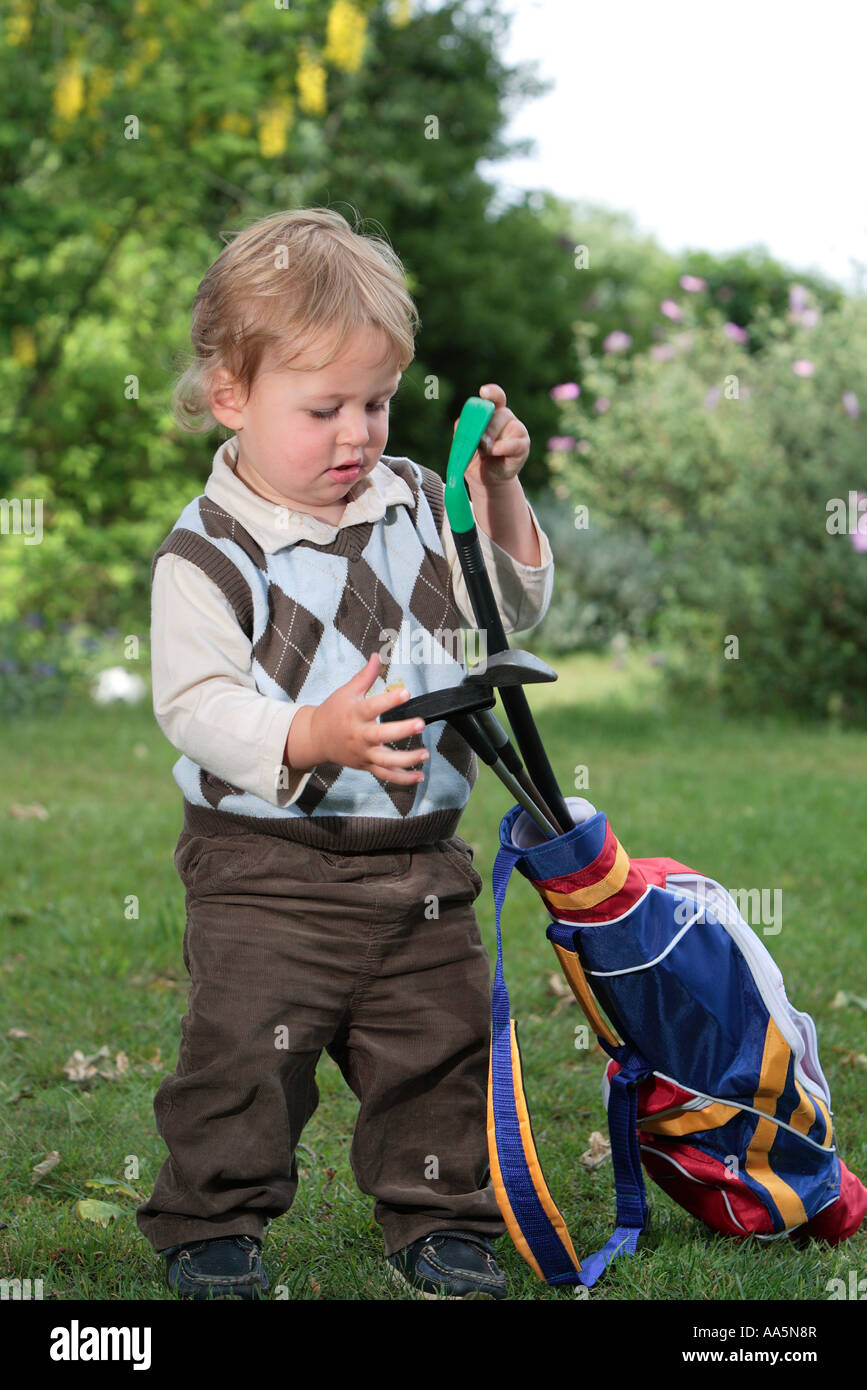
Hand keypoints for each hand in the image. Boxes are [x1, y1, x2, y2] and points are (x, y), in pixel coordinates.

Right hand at [288, 653, 429, 784]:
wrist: (315, 738)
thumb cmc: (333, 712)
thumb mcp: (346, 691)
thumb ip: (365, 676)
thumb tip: (377, 656)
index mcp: (355, 714)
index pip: (373, 706)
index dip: (390, 700)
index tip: (406, 692)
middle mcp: (359, 735)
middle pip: (381, 736)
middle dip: (401, 731)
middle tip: (420, 723)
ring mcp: (363, 753)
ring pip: (385, 761)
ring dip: (406, 760)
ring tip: (425, 754)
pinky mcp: (366, 765)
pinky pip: (385, 775)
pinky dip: (402, 779)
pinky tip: (419, 776)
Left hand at [456, 383, 530, 489]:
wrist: (487, 479)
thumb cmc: (476, 458)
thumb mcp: (465, 444)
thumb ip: (463, 431)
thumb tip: (463, 423)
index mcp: (492, 412)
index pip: (495, 397)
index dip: (491, 392)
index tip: (484, 392)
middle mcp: (506, 417)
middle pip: (496, 414)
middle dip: (484, 428)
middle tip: (478, 442)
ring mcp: (517, 429)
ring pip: (504, 426)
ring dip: (491, 440)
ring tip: (486, 453)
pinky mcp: (523, 445)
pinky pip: (513, 443)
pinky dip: (502, 447)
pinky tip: (494, 451)